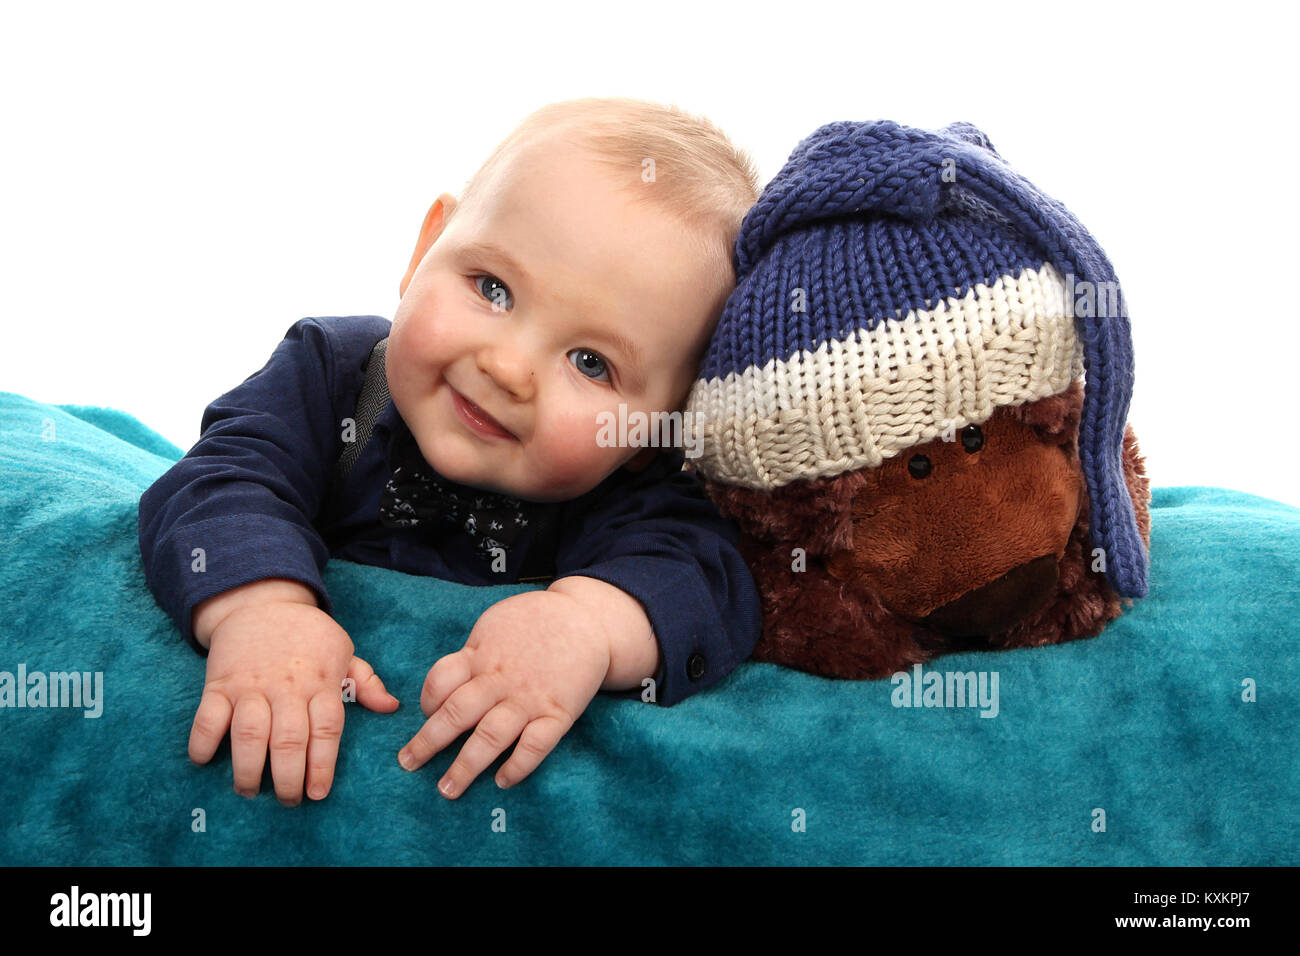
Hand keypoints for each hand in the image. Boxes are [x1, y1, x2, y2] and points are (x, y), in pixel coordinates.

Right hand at [188, 601, 398, 804]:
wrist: (261, 602)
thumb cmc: (307, 635)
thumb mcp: (343, 650)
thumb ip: (365, 682)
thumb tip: (391, 707)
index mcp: (321, 681)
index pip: (326, 729)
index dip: (323, 764)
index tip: (318, 792)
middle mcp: (287, 686)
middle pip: (289, 739)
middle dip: (289, 778)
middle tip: (289, 801)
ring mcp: (251, 685)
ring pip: (249, 734)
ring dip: (248, 769)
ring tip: (250, 791)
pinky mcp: (219, 683)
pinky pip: (208, 717)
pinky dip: (202, 741)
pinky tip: (204, 761)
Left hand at [397, 589, 610, 797]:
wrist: (589, 618)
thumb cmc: (537, 620)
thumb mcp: (495, 623)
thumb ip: (472, 652)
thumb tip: (448, 681)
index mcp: (481, 654)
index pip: (440, 682)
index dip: (426, 702)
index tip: (425, 717)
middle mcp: (500, 679)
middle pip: (457, 714)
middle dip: (428, 743)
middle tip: (408, 763)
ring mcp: (529, 698)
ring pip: (490, 736)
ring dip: (466, 765)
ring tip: (447, 788)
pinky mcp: (559, 712)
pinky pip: (535, 745)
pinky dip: (518, 766)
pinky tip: (502, 781)